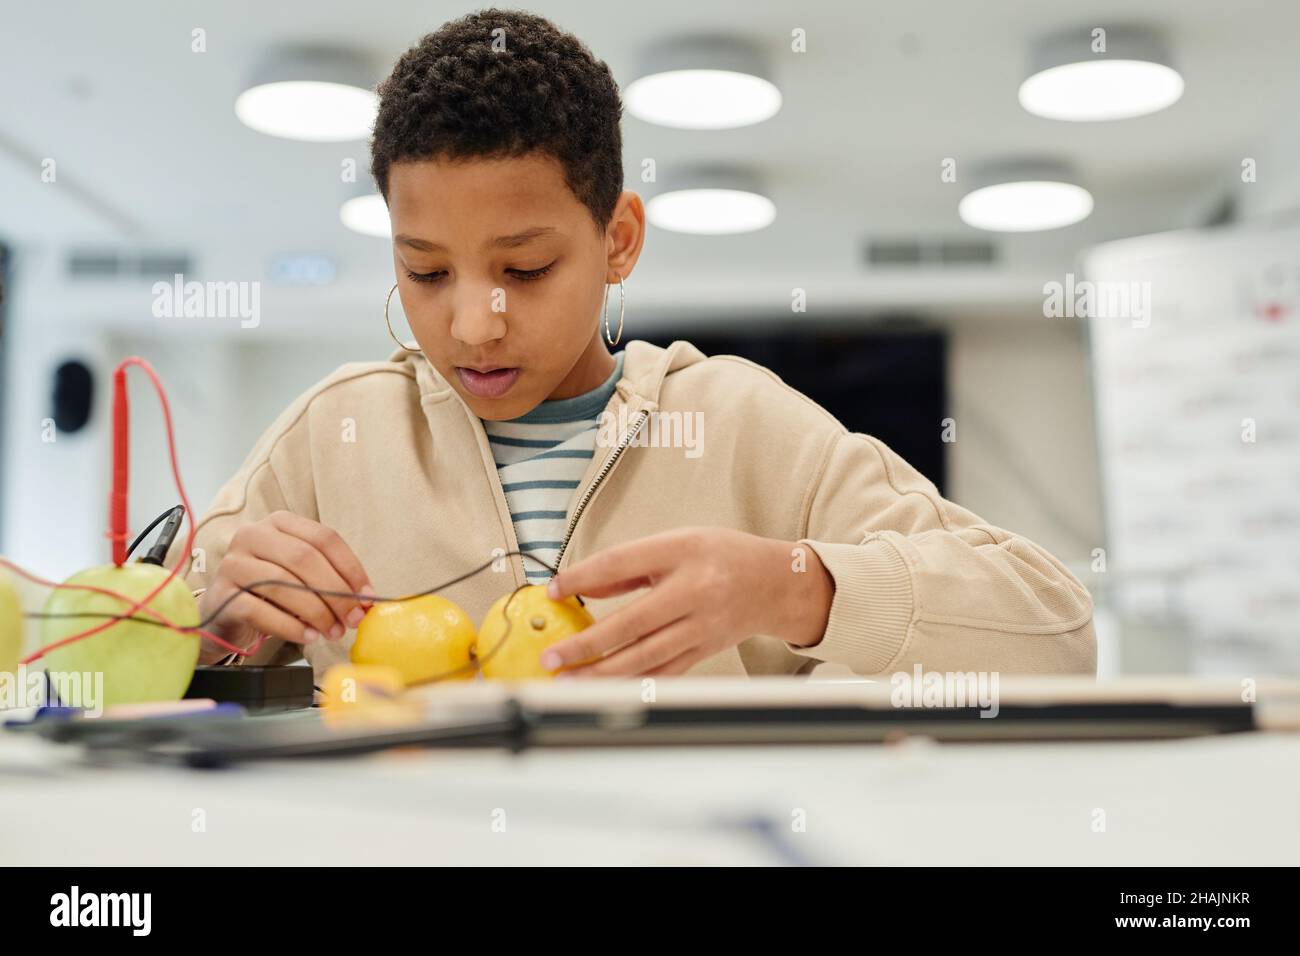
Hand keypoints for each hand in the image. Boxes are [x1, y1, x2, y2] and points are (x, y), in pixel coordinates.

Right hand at [198, 511, 373, 661]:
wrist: (227, 613)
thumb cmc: (273, 592)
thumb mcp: (302, 576)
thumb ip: (331, 579)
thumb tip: (365, 600)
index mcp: (279, 522)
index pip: (324, 538)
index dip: (351, 568)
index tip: (367, 596)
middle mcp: (253, 535)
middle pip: (305, 558)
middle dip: (336, 592)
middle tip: (353, 618)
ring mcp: (233, 563)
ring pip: (284, 584)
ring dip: (316, 612)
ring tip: (333, 631)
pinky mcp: (222, 594)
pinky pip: (260, 610)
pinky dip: (290, 626)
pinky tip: (308, 636)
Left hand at [541, 527, 834, 676]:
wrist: (775, 583)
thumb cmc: (724, 556)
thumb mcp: (676, 542)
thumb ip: (630, 565)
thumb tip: (584, 587)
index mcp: (683, 552)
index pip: (621, 564)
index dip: (583, 578)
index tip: (553, 590)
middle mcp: (694, 591)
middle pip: (633, 622)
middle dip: (588, 643)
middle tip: (553, 655)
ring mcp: (702, 626)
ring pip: (646, 656)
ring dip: (603, 672)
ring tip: (570, 680)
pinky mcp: (705, 651)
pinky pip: (664, 672)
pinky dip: (633, 683)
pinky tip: (606, 690)